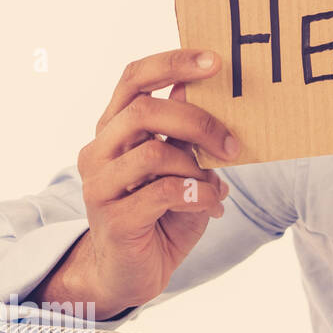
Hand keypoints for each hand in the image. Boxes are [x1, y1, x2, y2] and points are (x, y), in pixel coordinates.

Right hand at [67, 49, 240, 316]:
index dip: (172, 63)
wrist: (134, 272)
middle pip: (144, 110)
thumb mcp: (182, 166)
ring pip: (154, 152)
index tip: (215, 60)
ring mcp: (100, 184)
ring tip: (214, 186)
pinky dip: (198, 195)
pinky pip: (163, 192)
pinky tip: (209, 204)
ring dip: (197, 167)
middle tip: (233, 145)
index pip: (134, 79)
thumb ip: (185, 132)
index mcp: (116, 129)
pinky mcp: (113, 218)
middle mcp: (100, 151)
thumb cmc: (163, 213)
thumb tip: (197, 87)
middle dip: (199, 122)